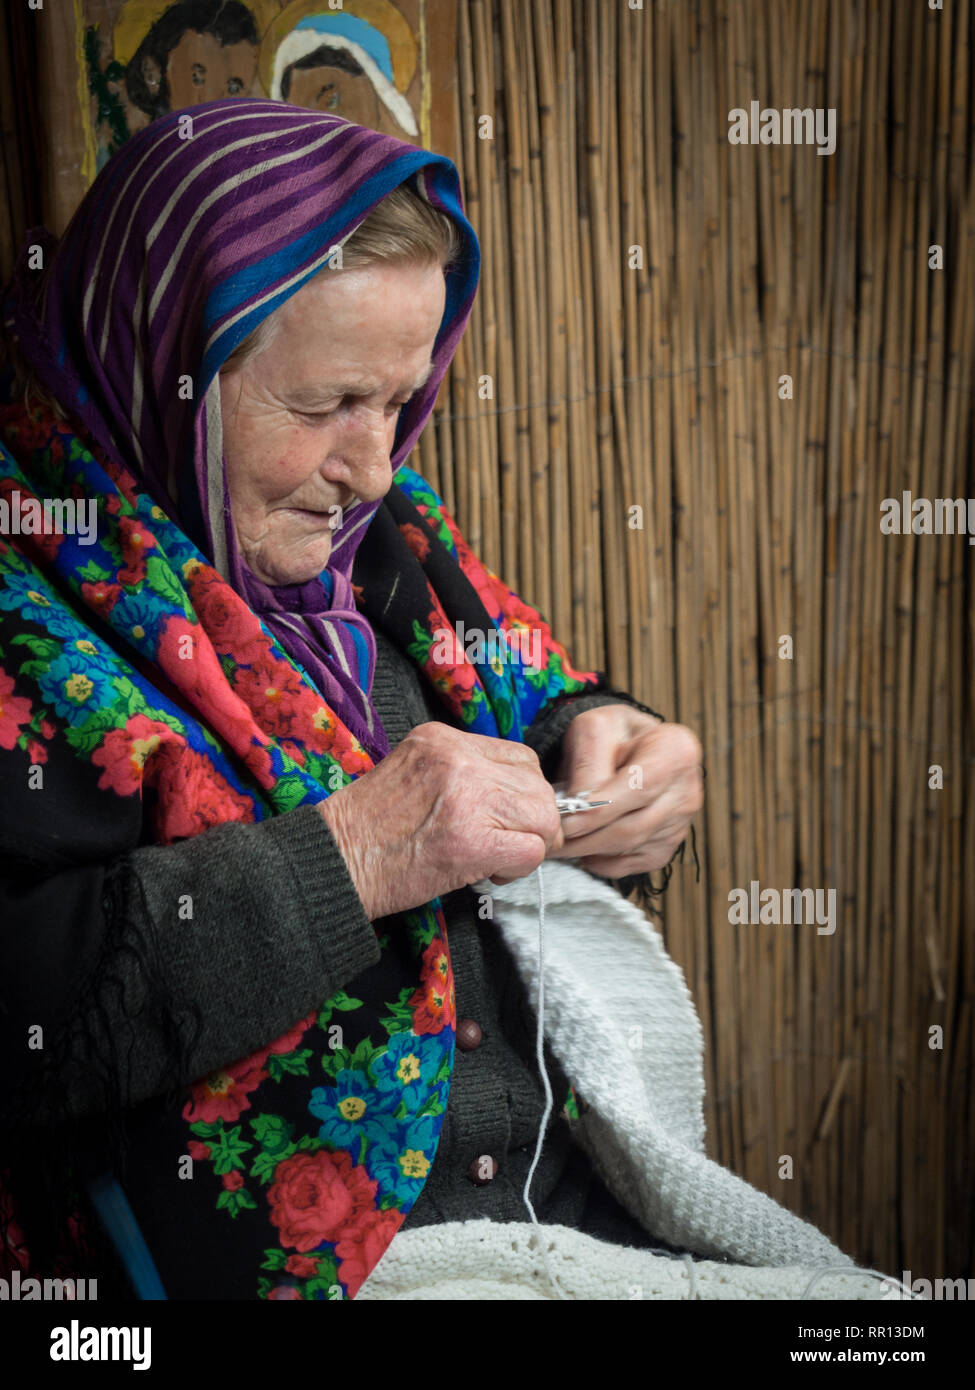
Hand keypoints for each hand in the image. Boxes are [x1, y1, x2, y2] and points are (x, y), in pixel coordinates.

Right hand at [316, 722, 564, 918]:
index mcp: (442, 739)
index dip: (521, 792)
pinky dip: (518, 868)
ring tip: (494, 858)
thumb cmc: (367, 829)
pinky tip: (490, 872)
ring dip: (529, 843)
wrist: (334, 861)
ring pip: (542, 816)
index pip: (519, 757)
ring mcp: (466, 797)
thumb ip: (459, 772)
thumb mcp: (411, 771)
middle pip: (537, 785)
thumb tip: (510, 793)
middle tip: (505, 843)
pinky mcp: (471, 841)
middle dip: (532, 820)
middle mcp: (458, 759)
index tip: (505, 816)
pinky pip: (530, 850)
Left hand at [547, 705, 703, 877]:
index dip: (602, 809)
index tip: (568, 822)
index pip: (641, 787)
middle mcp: (687, 788)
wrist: (628, 747)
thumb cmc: (612, 736)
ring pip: (630, 847)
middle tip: (551, 840)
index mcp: (677, 750)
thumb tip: (579, 806)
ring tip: (558, 845)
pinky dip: (603, 862)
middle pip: (635, 825)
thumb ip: (587, 764)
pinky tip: (583, 850)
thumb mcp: (593, 730)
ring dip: (588, 851)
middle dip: (587, 837)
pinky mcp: (669, 845)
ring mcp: (681, 822)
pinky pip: (633, 864)